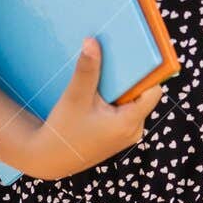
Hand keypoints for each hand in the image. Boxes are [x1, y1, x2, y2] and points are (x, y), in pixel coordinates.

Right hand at [20, 37, 162, 180]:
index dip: (147, 72)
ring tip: (107, 71)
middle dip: (130, 77)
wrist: (50, 160)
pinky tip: (101, 89)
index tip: (137, 54)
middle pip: (143, 94)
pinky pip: (125, 110)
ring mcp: (128, 134)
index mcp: (129, 123)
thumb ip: (87, 70)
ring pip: (133, 101)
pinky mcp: (119, 134)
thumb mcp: (74, 98)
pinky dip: (115, 98)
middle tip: (117, 57)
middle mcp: (134, 130)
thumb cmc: (62, 131)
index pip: (153, 91)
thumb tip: (92, 42)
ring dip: (121, 87)